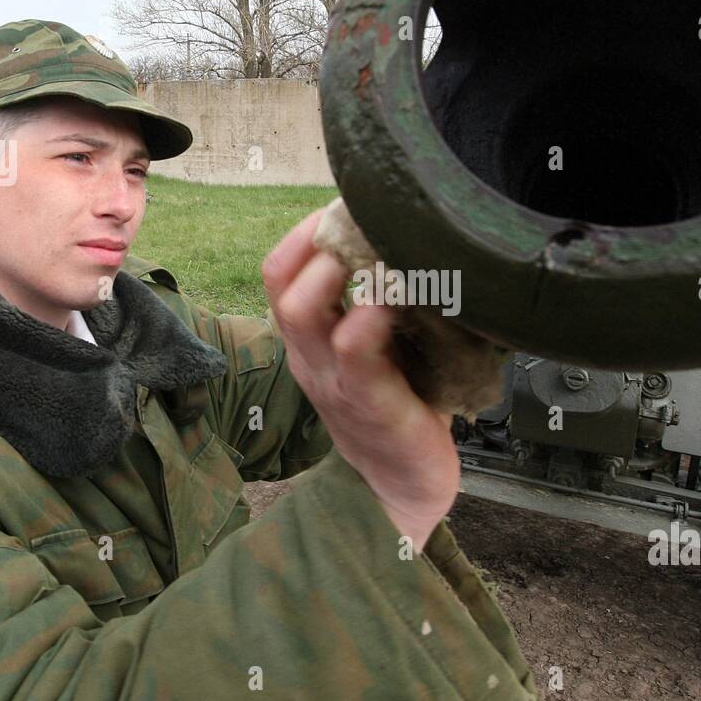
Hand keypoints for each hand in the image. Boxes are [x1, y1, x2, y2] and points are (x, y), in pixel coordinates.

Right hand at [262, 210, 458, 551]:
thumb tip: (420, 244)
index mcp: (311, 342)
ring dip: (338, 269)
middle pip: (283, 284)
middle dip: (318, 239)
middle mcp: (311, 358)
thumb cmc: (398, 411)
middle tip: (365, 217)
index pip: (280, 273)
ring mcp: (335, 381)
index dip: (304, 233)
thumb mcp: (378, 352)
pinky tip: (397, 297)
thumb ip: (383, 307)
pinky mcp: (370, 404)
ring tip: (379, 245)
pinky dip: (373, 317)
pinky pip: (358, 353)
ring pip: (305, 311)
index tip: (345, 207)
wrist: (400, 493)